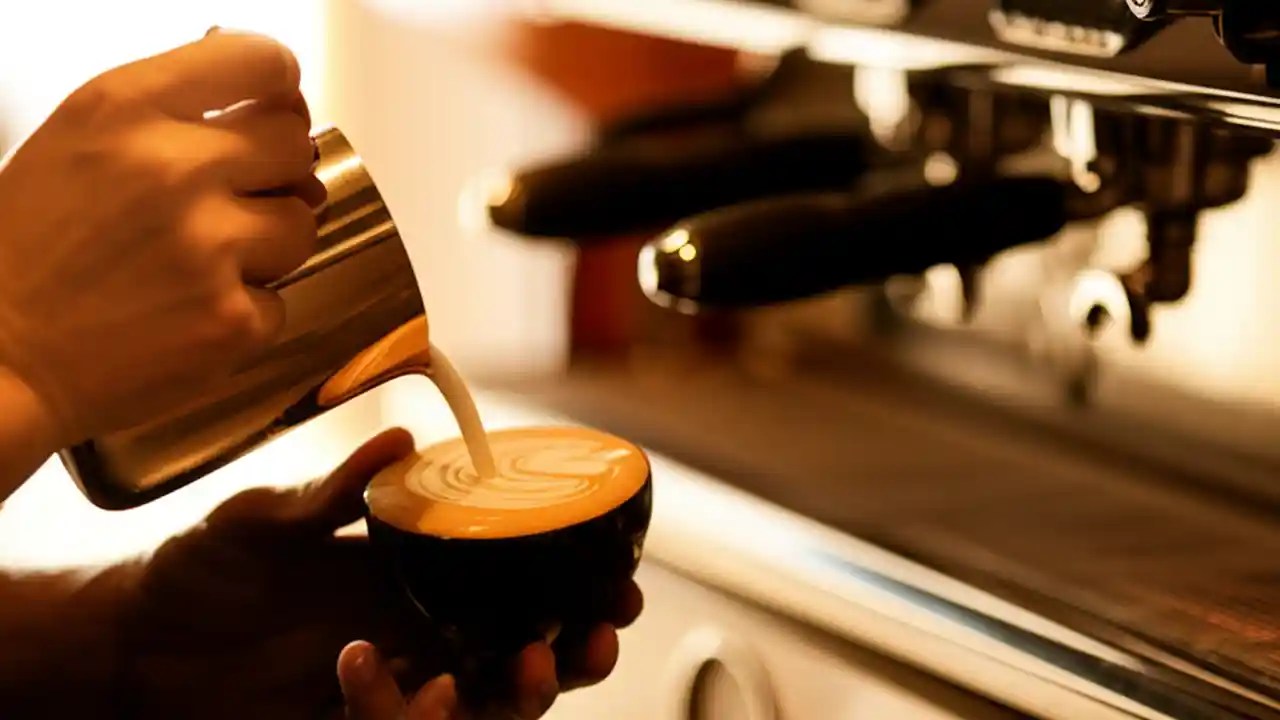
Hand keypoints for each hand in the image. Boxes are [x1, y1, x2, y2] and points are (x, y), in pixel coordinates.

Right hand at [0, 29, 322, 449]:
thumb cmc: (29, 253)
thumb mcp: (78, 144)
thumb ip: (169, 115)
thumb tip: (273, 105)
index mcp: (125, 108)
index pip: (260, 61)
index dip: (280, 90)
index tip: (274, 111)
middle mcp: (172, 167)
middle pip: (294, 143)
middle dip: (274, 173)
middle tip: (230, 202)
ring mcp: (208, 247)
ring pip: (300, 223)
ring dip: (266, 245)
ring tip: (200, 264)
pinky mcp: (232, 319)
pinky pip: (280, 300)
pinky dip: (244, 313)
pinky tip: (187, 315)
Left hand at [112, 429, 641, 718]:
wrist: (127, 648)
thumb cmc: (192, 574)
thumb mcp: (257, 522)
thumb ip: (329, 491)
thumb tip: (404, 437)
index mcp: (402, 574)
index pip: (506, 581)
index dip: (567, 585)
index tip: (616, 582)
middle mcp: (406, 629)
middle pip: (516, 650)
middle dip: (571, 651)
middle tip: (596, 636)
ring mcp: (382, 683)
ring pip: (480, 701)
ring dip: (517, 691)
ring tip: (524, 666)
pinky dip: (412, 715)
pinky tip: (399, 690)